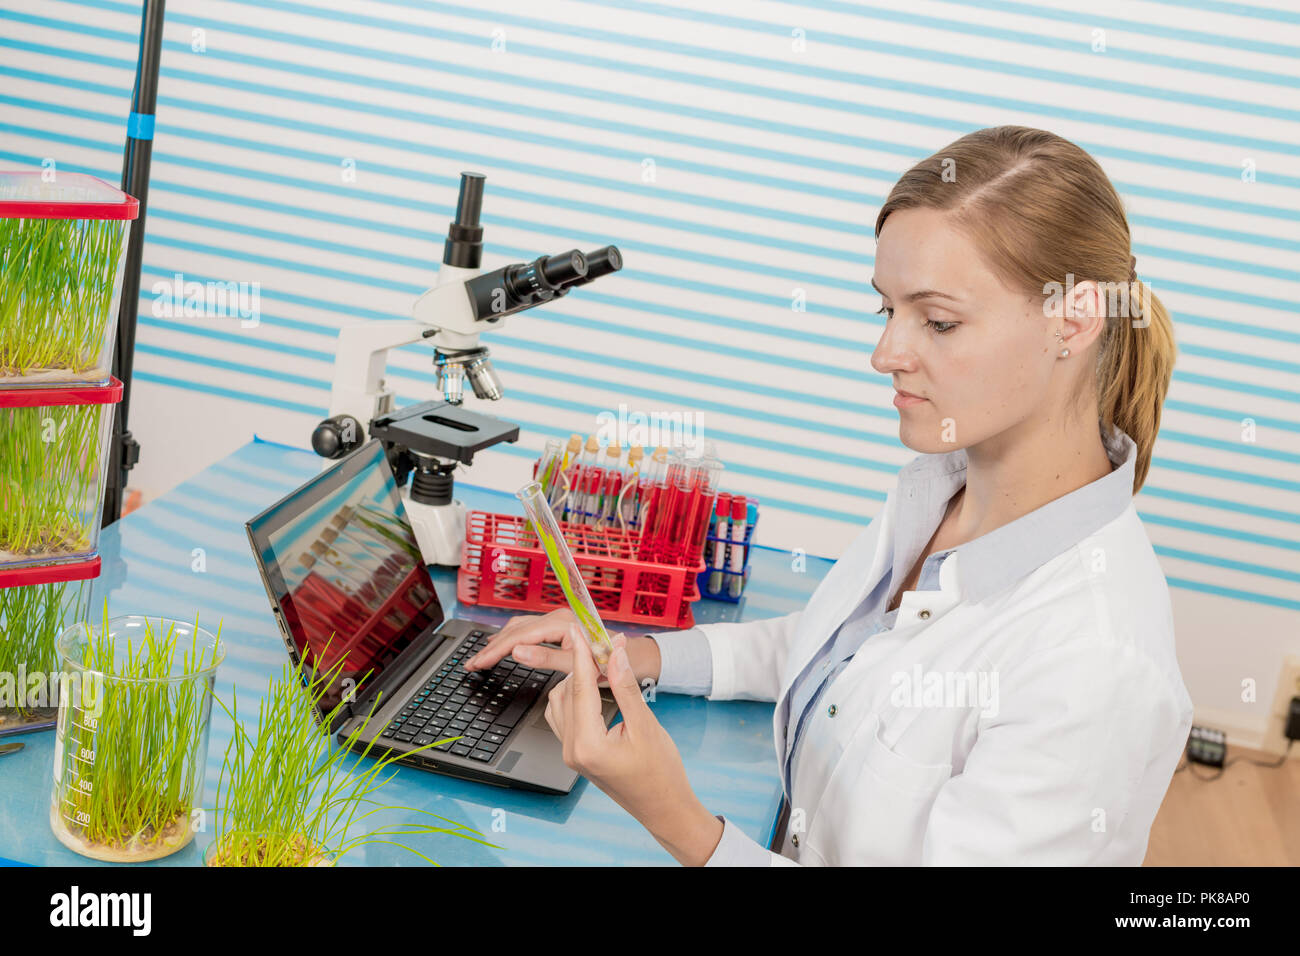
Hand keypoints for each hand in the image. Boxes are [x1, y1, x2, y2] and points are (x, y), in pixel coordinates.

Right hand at [465, 608, 660, 686]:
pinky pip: (529, 629)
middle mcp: (560, 617)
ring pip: (520, 627)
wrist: (634, 659)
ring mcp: (559, 621)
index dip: (496, 650)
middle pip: (516, 629)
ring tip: (482, 658)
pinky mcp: (560, 627)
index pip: (520, 636)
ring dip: (499, 642)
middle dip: (492, 646)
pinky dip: (511, 639)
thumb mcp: (580, 668)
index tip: (479, 662)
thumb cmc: (612, 664)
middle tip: (472, 664)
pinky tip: (503, 650)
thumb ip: (548, 660)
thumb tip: (517, 653)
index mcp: (564, 624)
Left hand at [544, 627, 723, 865]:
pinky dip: (575, 697)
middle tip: (602, 645)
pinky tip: (593, 687)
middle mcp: (572, 750)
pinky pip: (564, 717)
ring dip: (577, 681)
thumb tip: (615, 655)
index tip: (580, 630)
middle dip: (582, 666)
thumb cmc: (661, 773)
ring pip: (560, 703)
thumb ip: (626, 687)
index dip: (580, 655)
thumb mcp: (646, 725)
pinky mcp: (575, 754)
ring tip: (600, 664)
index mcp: (588, 745)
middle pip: (566, 693)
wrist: (664, 807)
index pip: (579, 688)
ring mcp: (571, 754)